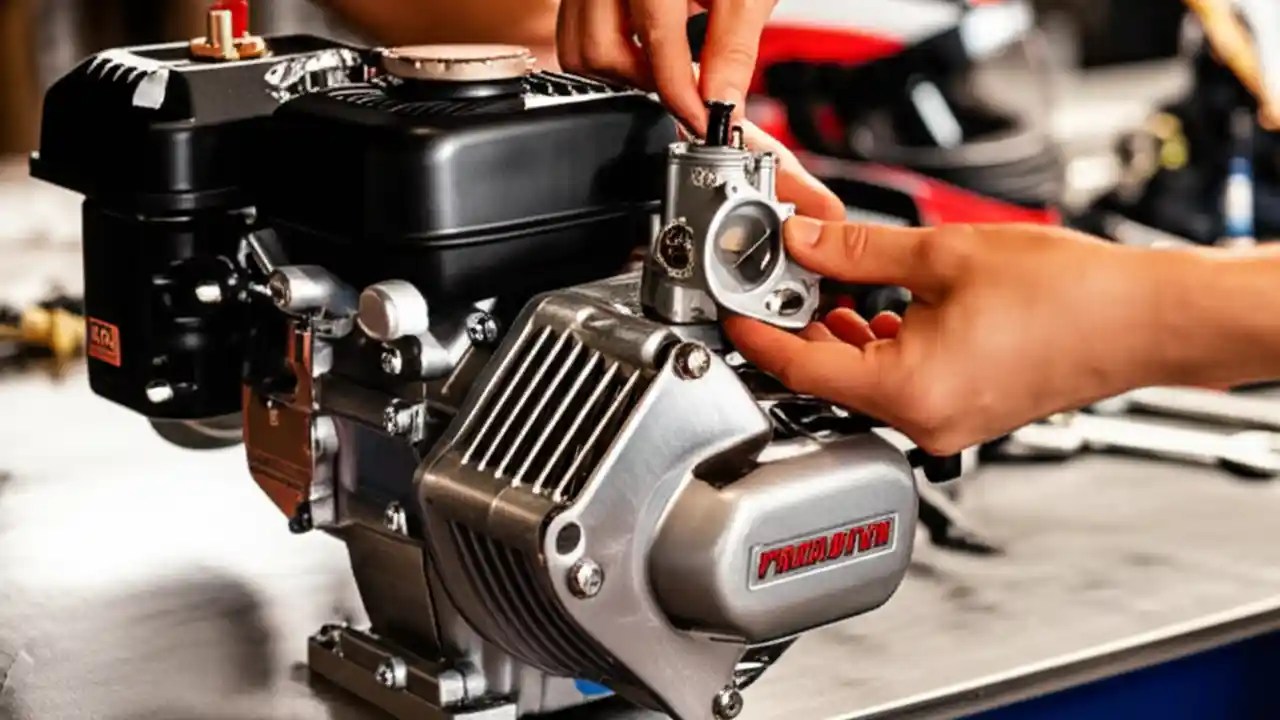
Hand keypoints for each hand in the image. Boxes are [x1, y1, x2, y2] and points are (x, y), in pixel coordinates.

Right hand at [556, 0, 775, 133]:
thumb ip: (732, 47)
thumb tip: (721, 102)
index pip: (655, 45)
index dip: (680, 95)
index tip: (702, 120)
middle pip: (599, 51)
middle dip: (643, 83)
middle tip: (686, 91)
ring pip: (577, 45)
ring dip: (619, 70)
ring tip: (665, 68)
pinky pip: (575, 26)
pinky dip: (608, 47)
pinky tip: (645, 46)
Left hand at [725, 219, 1173, 453]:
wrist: (1143, 320)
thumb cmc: (1070, 298)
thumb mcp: (944, 254)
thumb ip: (858, 250)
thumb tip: (804, 239)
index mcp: (908, 391)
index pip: (799, 370)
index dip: (757, 336)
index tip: (732, 313)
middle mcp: (922, 422)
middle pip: (826, 379)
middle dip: (795, 329)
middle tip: (776, 282)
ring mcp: (944, 424)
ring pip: (861, 383)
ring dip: (835, 338)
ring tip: (821, 287)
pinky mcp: (962, 413)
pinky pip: (897, 386)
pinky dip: (875, 349)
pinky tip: (871, 310)